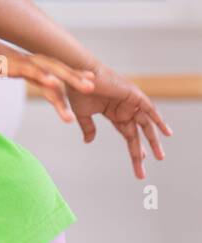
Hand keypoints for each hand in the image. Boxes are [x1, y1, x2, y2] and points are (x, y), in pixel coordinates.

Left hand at [0, 27, 94, 123]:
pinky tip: (78, 81)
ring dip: (70, 75)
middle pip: (47, 66)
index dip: (41, 77)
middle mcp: (16, 58)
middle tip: (89, 88)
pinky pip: (46, 69)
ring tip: (91, 85)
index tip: (57, 86)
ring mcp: (21, 59)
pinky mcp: (21, 63)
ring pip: (51, 66)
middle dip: (68, 76)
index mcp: (2, 61)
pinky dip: (63, 75)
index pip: (26, 69)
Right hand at [66, 59, 170, 179]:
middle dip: (142, 152)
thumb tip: (88, 141)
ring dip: (154, 141)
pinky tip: (166, 133)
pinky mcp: (134, 95)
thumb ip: (88, 127)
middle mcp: (124, 109)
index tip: (139, 164)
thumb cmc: (77, 90)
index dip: (133, 150)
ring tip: (159, 157)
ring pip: (146, 125)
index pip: (127, 135)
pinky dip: (158, 120)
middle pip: (136, 135)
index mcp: (113, 113)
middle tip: (145, 169)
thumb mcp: (83, 114)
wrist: (77, 73)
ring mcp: (130, 102)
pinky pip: (150, 109)